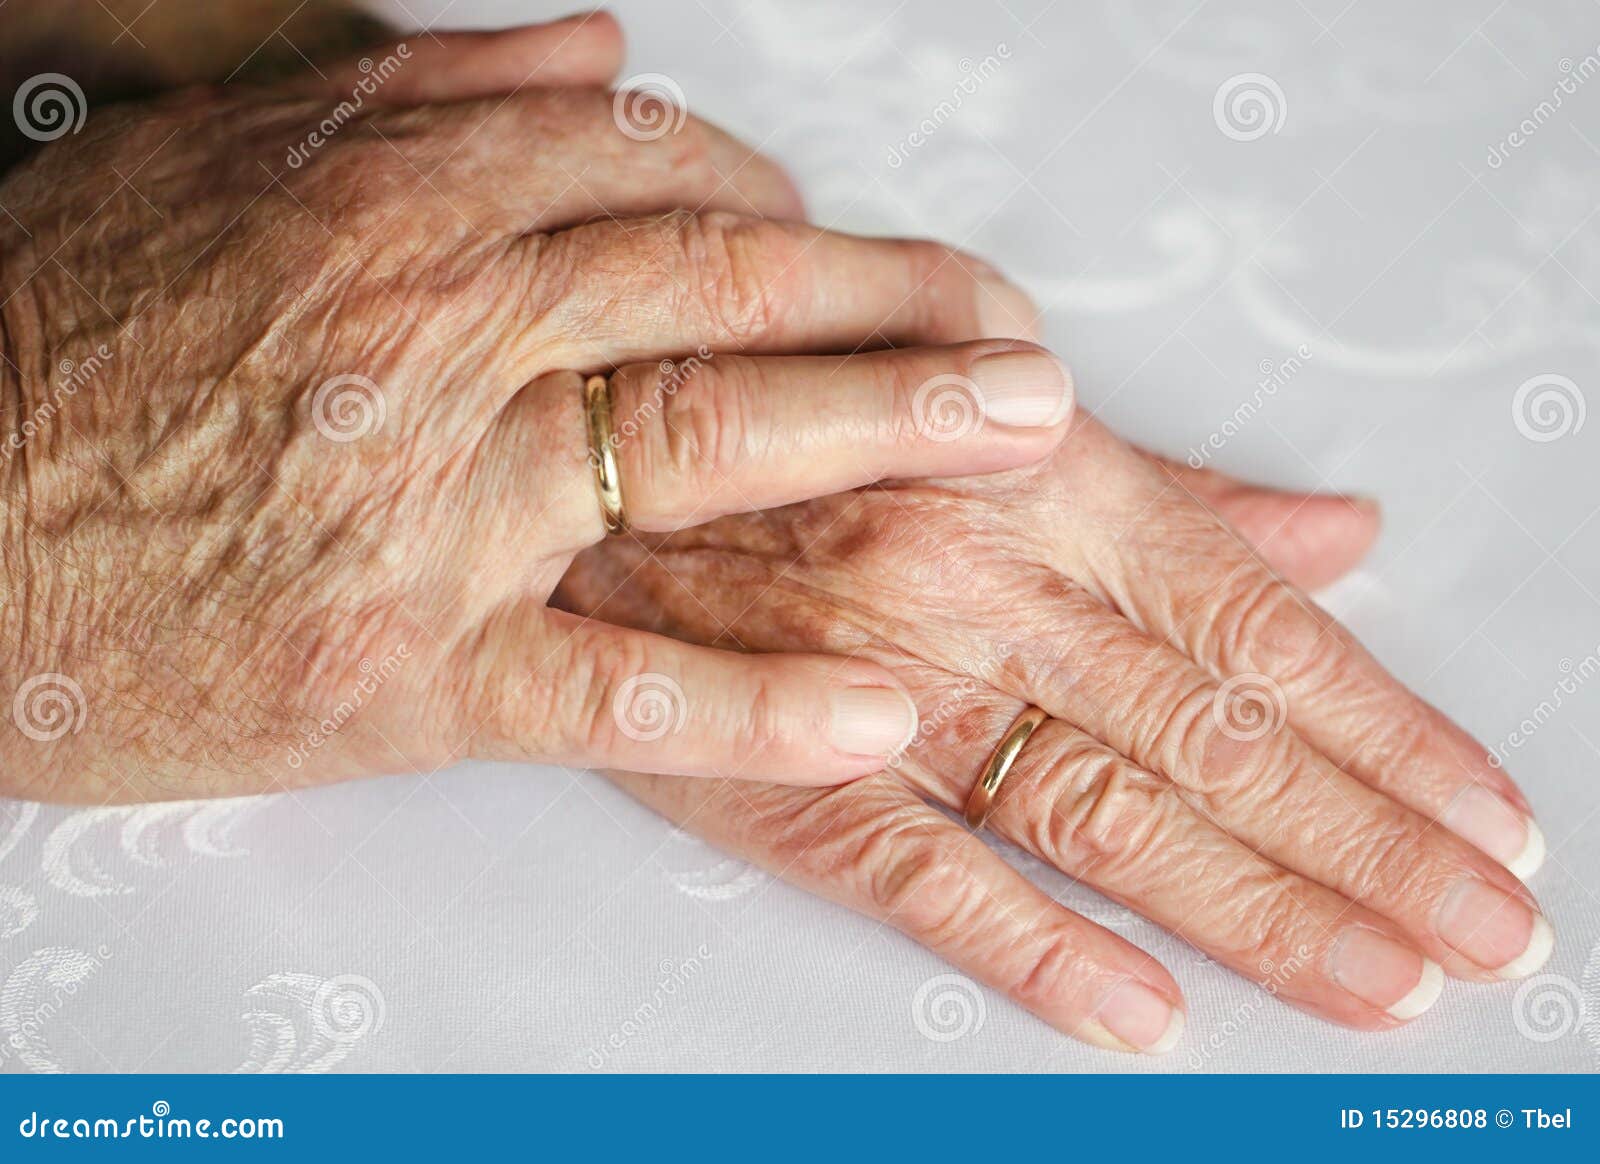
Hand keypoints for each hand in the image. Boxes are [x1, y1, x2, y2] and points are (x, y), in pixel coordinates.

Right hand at [0, 17, 1071, 800]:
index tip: (871, 255)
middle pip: (722, 287)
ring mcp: (428, 507)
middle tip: (1024, 336)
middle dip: (897, 304)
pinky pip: (617, 685)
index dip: (793, 211)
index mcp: (390, 200)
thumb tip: (602, 53)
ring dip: (881, 436)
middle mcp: (430, 331)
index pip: (658, 174)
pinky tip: (877, 710)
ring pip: (699, 448)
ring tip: (1014, 443)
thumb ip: (427, 98)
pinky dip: (756, 703)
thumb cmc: (53, 352)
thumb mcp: (217, 163)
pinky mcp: (405, 669)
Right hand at [559, 414, 1549, 1052]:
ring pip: (1102, 819)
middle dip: (1370, 851)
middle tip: (1485, 934)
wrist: (595, 446)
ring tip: (1377, 982)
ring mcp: (887, 691)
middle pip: (1213, 745)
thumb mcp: (998, 401)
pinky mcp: (790, 778)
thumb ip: (1172, 490)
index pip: (1258, 636)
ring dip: (1256, 914)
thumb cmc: (807, 410)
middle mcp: (985, 590)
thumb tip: (1331, 536)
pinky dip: (1035, 951)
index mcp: (1049, 487)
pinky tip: (1141, 1013)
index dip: (1389, 734)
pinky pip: (922, 875)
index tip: (1485, 814)